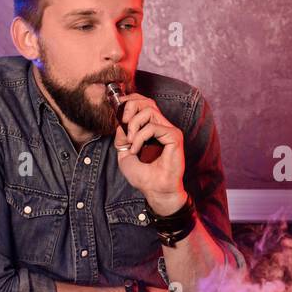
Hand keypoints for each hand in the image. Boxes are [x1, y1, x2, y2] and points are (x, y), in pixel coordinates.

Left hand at [113, 92, 185, 209]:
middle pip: (147, 101)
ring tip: (130, 142)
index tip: (117, 113)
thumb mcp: (124, 152)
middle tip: (123, 125)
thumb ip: (122, 135)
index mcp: (152, 127)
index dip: (129, 101)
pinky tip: (137, 149)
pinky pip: (152, 127)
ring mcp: (169, 130)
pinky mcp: (174, 137)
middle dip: (129, 108)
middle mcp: (162, 126)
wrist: (155, 190)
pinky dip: (140, 137)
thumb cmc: (143, 175)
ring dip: (133, 124)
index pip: (143, 102)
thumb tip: (120, 122)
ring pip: (149, 110)